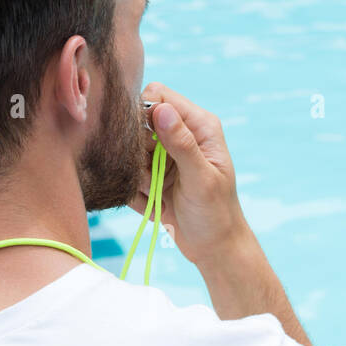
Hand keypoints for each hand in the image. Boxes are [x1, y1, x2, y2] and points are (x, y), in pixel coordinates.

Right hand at [129, 82, 247, 264]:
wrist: (215, 249)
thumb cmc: (217, 215)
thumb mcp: (201, 179)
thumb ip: (182, 145)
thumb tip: (162, 110)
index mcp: (200, 126)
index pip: (159, 96)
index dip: (143, 112)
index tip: (142, 141)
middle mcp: (181, 136)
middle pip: (139, 123)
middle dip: (137, 149)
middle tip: (152, 175)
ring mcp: (165, 157)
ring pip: (130, 150)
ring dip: (136, 174)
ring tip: (156, 193)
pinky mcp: (153, 177)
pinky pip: (129, 175)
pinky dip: (136, 191)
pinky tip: (157, 205)